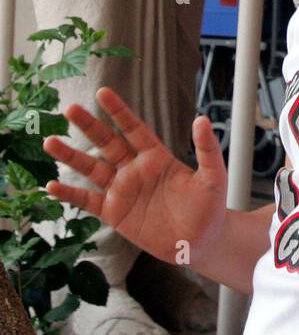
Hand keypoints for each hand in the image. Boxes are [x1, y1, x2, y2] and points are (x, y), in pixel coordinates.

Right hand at [42, 86, 227, 273]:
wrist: (200, 241)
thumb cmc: (209, 206)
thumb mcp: (213, 175)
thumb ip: (206, 148)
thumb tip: (201, 119)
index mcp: (156, 156)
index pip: (133, 128)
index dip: (119, 111)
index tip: (103, 92)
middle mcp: (135, 169)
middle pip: (107, 143)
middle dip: (89, 126)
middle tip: (69, 108)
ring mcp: (122, 190)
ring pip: (92, 169)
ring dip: (71, 156)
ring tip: (50, 142)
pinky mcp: (115, 213)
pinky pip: (88, 200)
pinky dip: (70, 194)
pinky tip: (51, 186)